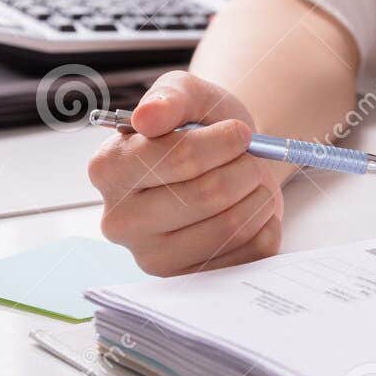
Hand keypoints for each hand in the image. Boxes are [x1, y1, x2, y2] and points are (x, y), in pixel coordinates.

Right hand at [87, 71, 284, 275]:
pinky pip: (250, 254)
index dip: (222, 142)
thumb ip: (169, 97)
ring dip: (258, 197)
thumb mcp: (187, 96)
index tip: (239, 133)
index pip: (176, 158)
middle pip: (207, 195)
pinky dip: (266, 225)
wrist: (225, 164)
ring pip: (230, 227)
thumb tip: (147, 116)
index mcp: (109, 170)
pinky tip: (254, 210)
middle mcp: (120, 221)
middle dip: (244, 169)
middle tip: (251, 158)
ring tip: (254, 182)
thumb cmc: (199, 129)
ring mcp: (153, 258)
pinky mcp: (189, 279)